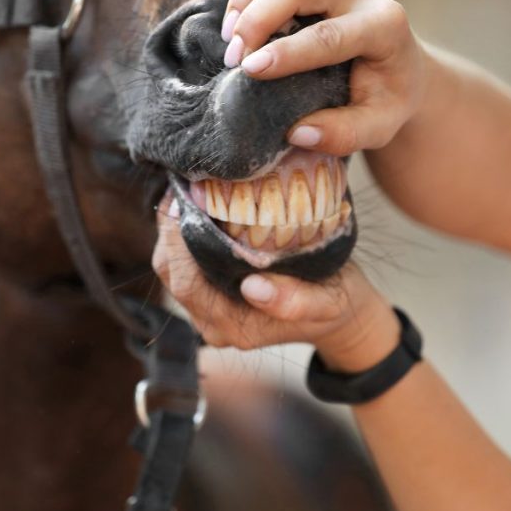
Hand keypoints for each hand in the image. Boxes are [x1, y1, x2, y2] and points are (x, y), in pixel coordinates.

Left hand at [152, 202, 399, 372]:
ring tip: (185, 190)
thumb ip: (295, 302)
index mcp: (234, 326)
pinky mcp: (212, 295)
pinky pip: (184, 264)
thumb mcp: (327, 303)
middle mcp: (213, 322)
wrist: (341, 315)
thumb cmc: (334, 304)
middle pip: (171, 273)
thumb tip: (254, 288)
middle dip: (169, 229)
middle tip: (181, 184)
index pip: (188, 283)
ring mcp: (209, 310)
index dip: (177, 242)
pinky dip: (182, 235)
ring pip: (172, 268)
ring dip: (172, 230)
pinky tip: (195, 206)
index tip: (184, 199)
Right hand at [222, 0, 428, 156]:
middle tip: (234, 57)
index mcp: (384, 27)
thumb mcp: (379, 127)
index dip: (286, 52)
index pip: (329, 34)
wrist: (398, 67)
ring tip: (230, 34)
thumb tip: (297, 133)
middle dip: (258, 17)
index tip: (251, 70)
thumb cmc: (386, 99)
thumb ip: (344, 134)